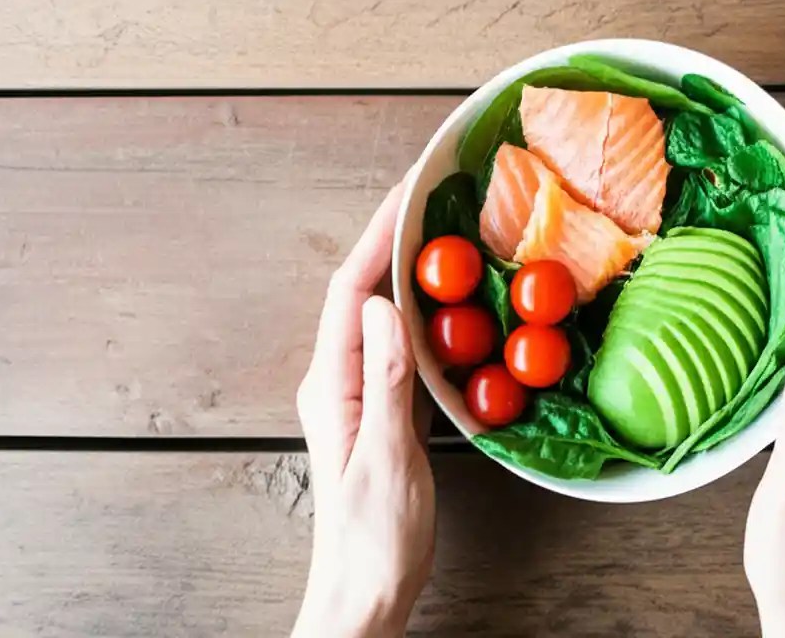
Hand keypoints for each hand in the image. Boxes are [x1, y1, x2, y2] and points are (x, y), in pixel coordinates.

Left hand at [292, 180, 435, 637]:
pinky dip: (423, 312)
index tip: (410, 191)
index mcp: (332, 385)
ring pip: (380, 314)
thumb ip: (385, 383)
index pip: (349, 292)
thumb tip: (383, 305)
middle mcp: (338, 380)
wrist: (365, 594)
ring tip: (446, 231)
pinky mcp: (381, 410)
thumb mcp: (385, 460)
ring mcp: (358, 394)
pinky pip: (398, 345)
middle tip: (434, 196)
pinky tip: (452, 303)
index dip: (378, 236)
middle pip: (360, 291)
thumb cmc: (373, 538)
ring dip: (408, 269)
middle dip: (392, 237)